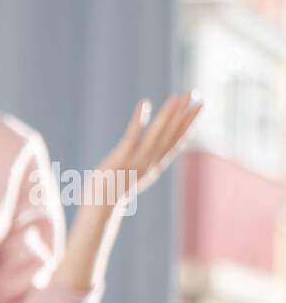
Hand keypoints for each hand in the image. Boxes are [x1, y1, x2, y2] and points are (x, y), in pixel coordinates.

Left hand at [90, 91, 202, 210]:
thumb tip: (148, 159)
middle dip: (185, 114)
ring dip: (169, 114)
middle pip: (172, 134)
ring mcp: (137, 159)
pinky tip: (145, 103)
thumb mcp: (134, 176)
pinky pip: (133, 136)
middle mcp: (151, 161)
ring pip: (158, 133)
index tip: (201, 107)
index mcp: (155, 165)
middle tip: (197, 94)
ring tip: (179, 96)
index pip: (177, 140)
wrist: (100, 209)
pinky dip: (139, 119)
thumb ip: (142, 165)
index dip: (190, 123)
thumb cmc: (113, 192)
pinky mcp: (121, 157)